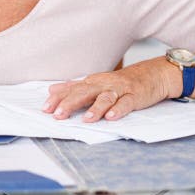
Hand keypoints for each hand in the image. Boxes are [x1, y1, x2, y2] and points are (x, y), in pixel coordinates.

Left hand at [42, 59, 177, 121]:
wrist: (149, 75)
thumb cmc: (119, 83)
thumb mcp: (94, 84)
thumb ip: (73, 87)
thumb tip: (52, 89)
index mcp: (92, 82)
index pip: (71, 89)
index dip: (58, 98)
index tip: (45, 108)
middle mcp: (103, 84)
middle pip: (84, 93)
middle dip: (70, 103)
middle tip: (58, 115)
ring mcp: (119, 90)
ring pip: (105, 98)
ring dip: (96, 108)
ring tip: (86, 119)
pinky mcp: (134, 96)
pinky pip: (126, 103)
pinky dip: (119, 110)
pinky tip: (112, 117)